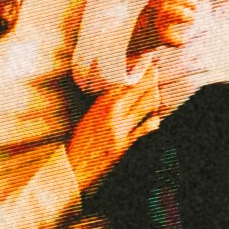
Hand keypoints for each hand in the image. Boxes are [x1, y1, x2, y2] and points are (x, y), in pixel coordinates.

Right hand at [83, 52, 187, 172]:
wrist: (73, 166)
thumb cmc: (80, 141)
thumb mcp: (89, 115)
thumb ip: (106, 102)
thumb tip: (123, 89)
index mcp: (101, 102)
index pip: (125, 78)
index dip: (139, 69)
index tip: (146, 63)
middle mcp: (111, 110)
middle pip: (141, 86)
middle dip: (152, 77)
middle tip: (155, 73)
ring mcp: (119, 126)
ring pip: (148, 102)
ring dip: (155, 98)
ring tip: (155, 97)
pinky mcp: (125, 142)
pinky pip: (146, 127)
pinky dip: (153, 122)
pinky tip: (154, 120)